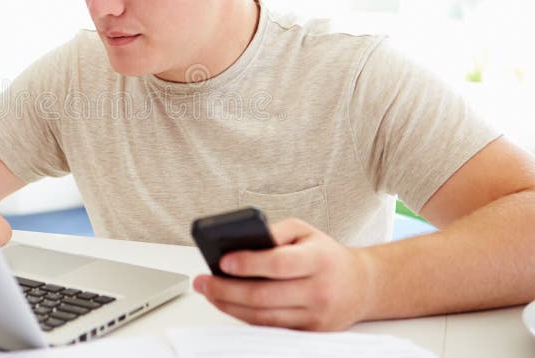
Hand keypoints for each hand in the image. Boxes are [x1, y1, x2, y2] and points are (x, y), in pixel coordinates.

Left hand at [192, 218, 373, 330]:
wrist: (361, 285)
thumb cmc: (325, 254)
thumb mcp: (304, 231)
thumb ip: (274, 232)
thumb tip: (240, 243)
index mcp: (318, 260)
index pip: (279, 264)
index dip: (249, 263)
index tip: (223, 261)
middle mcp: (318, 290)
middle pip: (264, 296)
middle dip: (226, 289)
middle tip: (202, 280)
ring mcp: (314, 316)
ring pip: (263, 317)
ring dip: (229, 305)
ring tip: (208, 292)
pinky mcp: (308, 332)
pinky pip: (269, 327)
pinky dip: (244, 316)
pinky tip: (227, 304)